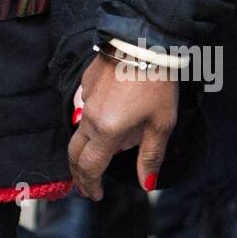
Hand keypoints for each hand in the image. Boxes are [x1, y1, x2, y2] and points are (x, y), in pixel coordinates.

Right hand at [68, 53, 177, 200]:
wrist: (144, 42)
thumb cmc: (157, 84)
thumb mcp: (162, 124)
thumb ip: (151, 156)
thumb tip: (147, 185)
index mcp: (107, 131)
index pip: (89, 168)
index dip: (90, 185)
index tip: (95, 196)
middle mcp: (90, 117)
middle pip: (75, 153)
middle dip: (79, 173)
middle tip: (87, 186)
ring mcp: (85, 98)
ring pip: (80, 130)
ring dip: (88, 147)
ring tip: (104, 152)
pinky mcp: (86, 83)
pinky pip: (85, 108)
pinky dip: (93, 121)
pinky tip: (109, 117)